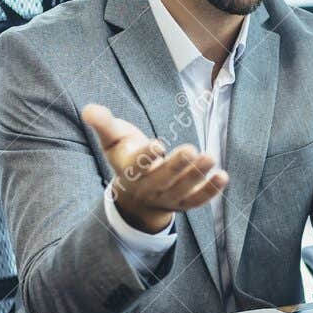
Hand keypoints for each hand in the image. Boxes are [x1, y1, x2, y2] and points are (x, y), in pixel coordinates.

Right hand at [82, 103, 226, 234]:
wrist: (135, 194)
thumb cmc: (125, 156)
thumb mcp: (112, 140)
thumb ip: (103, 124)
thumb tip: (89, 109)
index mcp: (129, 171)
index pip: (136, 166)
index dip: (146, 156)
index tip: (157, 145)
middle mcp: (148, 188)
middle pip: (163, 180)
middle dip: (177, 166)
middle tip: (191, 150)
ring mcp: (166, 198)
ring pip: (182, 190)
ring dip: (197, 177)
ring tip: (210, 157)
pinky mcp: (182, 204)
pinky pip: (197, 201)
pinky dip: (210, 191)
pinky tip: (223, 177)